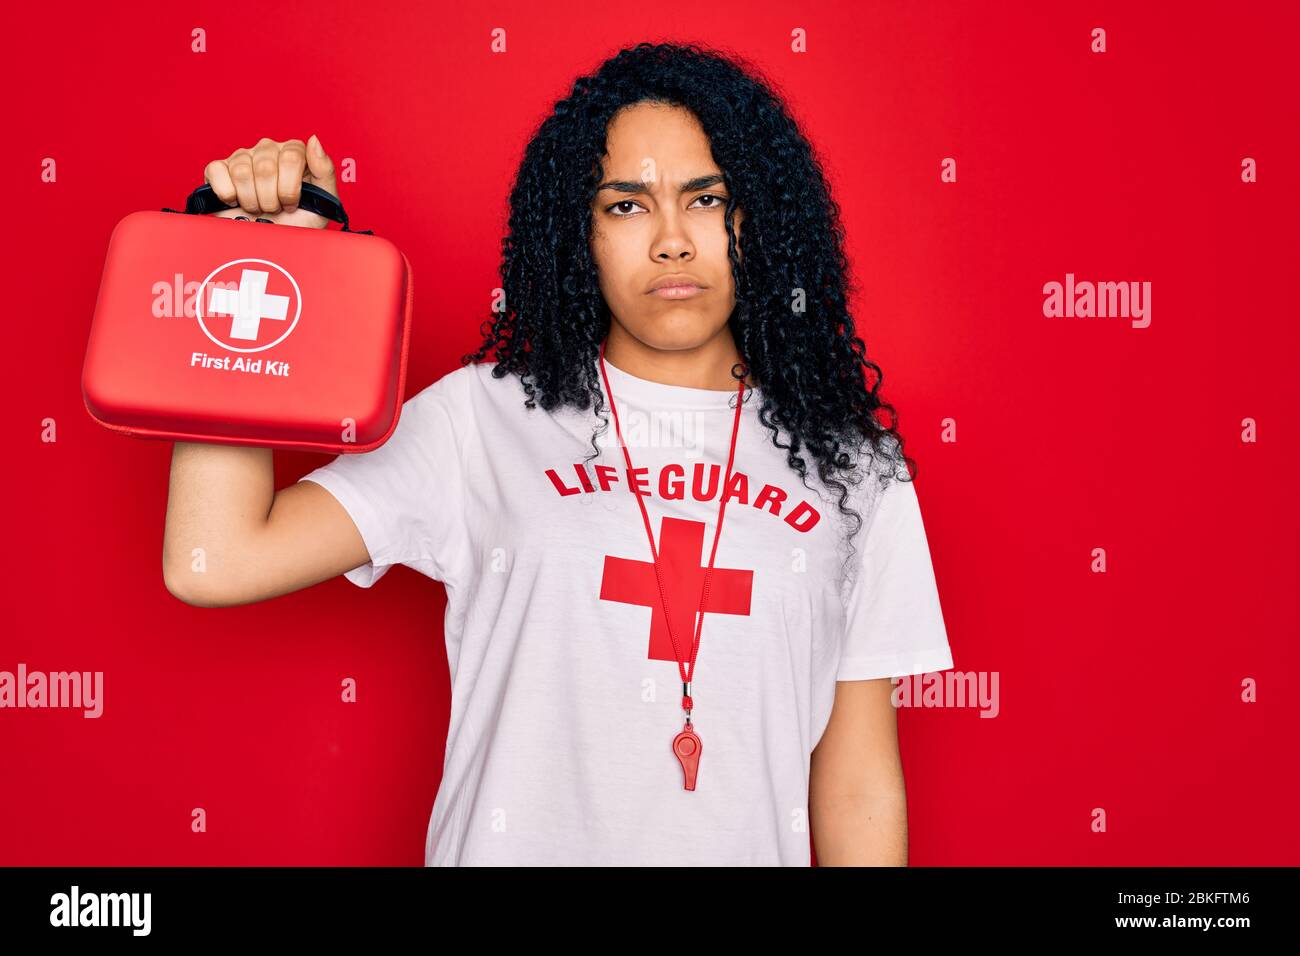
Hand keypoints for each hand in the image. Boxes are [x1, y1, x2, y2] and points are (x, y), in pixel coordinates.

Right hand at [203, 135, 336, 227]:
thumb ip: (325, 170)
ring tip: (258, 207)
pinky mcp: (217, 168)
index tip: (291, 203)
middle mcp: (267, 149)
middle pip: (266, 168)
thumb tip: (313, 140)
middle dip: (271, 198)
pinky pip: (217, 172)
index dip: (290, 188)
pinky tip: (236, 201)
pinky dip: (227, 194)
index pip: (291, 158)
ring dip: (251, 200)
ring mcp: (242, 156)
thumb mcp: (324, 202)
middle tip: (274, 208)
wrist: (272, 244)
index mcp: (294, 151)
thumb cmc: (299, 222)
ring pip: (242, 172)